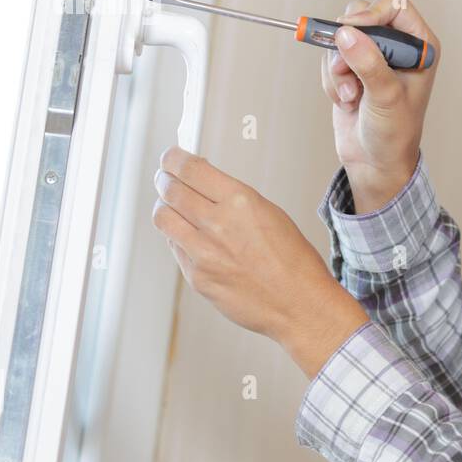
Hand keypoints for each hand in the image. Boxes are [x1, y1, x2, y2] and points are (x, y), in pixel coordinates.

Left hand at [150, 146, 369, 368]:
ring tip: (172, 207)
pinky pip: (175, 248)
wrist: (299, 304)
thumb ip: (233, 199)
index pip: (190, 169)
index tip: (170, 157)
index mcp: (241, 202)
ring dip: (164, 207)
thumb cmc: (293, 261)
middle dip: (164, 179)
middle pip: (170, 190)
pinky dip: (178, 238)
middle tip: (165, 178)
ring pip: (163, 218)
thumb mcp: (270, 213)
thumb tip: (203, 186)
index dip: (173, 158)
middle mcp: (218, 224)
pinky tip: (191, 238)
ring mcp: (203, 253)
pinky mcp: (196, 277)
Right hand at [321, 0, 439, 206]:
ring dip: (338, 67)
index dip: (371, 13)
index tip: (352, 33)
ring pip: (340, 36)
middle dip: (348, 45)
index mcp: (420, 45)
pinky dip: (331, 79)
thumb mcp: (387, 98)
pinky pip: (330, 56)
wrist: (375, 161)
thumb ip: (369, 64)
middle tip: (346, 70)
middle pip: (362, 14)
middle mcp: (398, 45)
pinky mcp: (352, 66)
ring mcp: (373, 54)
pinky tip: (347, 100)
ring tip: (352, 95)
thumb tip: (347, 35)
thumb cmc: (395, 134)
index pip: (395, 4)